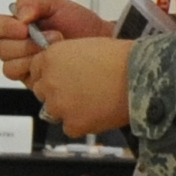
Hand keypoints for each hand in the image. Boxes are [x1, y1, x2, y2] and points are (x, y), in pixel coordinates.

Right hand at [0, 0, 107, 81]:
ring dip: (32, 57)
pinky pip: (25, 79)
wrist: (100, 41)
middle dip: (26, 43)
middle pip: (2, 49)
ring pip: (10, 67)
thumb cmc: (79, 23)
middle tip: (49, 37)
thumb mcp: (55, 4)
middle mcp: (17, 45)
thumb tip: (19, 15)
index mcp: (17, 25)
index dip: (2, 27)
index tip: (23, 27)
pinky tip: (54, 63)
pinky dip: (39, 71)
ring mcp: (25, 64)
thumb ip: (33, 2)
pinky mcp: (35, 80)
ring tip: (54, 50)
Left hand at [16, 35, 132, 133]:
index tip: (61, 78)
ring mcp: (59, 105)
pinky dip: (82, 123)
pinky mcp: (72, 124)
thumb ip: (65, 59)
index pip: (35, 70)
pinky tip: (98, 112)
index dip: (50, 74)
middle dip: (57, 93)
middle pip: (42, 92)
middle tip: (80, 91)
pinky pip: (70, 128)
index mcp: (51, 58)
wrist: (139, 77)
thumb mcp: (85, 47)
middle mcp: (50, 81)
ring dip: (68, 109)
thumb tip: (61, 71)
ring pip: (54, 112)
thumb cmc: (120, 59)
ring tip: (92, 102)